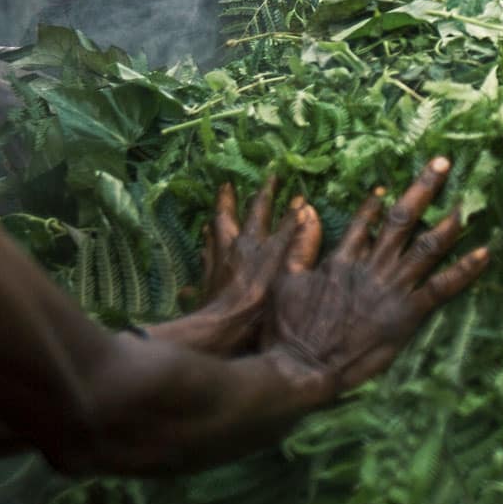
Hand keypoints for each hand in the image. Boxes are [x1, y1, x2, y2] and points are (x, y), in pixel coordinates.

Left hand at [155, 172, 321, 354]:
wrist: (223, 328)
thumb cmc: (260, 300)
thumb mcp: (284, 264)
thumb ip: (296, 235)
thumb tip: (304, 206)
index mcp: (252, 242)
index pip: (261, 210)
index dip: (267, 193)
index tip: (271, 175)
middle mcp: (230, 249)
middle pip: (226, 218)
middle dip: (228, 200)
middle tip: (225, 185)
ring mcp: (215, 267)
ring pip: (211, 239)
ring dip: (212, 227)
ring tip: (210, 221)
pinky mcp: (205, 285)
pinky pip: (202, 265)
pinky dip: (203, 259)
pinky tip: (198, 261)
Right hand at [263, 157, 489, 395]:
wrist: (304, 366)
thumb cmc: (289, 330)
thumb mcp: (285, 281)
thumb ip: (299, 245)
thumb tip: (306, 209)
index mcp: (343, 260)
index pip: (365, 222)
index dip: (376, 205)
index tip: (387, 189)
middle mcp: (373, 267)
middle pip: (403, 220)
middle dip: (424, 189)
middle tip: (443, 162)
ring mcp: (393, 289)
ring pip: (427, 248)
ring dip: (449, 224)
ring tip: (468, 203)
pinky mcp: (408, 313)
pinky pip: (442, 286)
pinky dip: (464, 270)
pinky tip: (485, 254)